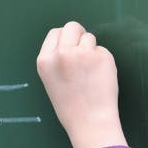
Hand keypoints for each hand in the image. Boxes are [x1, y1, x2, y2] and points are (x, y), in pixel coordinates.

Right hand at [36, 21, 127, 147]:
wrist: (89, 121)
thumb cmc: (69, 105)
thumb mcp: (50, 79)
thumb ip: (55, 59)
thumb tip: (70, 41)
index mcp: (44, 60)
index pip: (55, 32)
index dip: (64, 39)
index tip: (70, 50)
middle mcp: (61, 53)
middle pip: (72, 27)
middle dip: (78, 36)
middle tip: (83, 53)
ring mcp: (82, 54)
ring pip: (89, 37)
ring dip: (91, 49)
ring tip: (90, 71)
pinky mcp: (101, 56)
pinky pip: (102, 50)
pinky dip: (103, 60)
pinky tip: (100, 76)